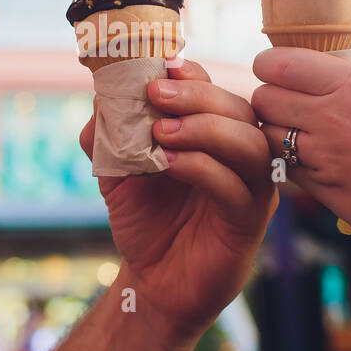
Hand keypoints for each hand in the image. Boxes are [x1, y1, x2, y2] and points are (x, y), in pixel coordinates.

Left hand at [80, 59, 276, 344]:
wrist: (153, 283)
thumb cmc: (145, 222)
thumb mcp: (116, 172)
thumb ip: (107, 135)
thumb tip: (100, 95)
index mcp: (215, 135)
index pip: (215, 90)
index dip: (191, 75)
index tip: (159, 68)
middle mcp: (240, 155)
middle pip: (238, 108)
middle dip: (196, 95)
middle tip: (156, 94)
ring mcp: (250, 187)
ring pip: (248, 142)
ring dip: (205, 128)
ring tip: (162, 131)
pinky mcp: (248, 221)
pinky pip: (236, 187)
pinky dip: (203, 167)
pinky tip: (169, 163)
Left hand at [251, 48, 350, 268]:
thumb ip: (348, 82)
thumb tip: (308, 72)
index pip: (278, 63)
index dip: (268, 68)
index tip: (273, 73)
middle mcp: (334, 114)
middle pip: (264, 98)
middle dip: (269, 102)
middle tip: (284, 110)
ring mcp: (324, 153)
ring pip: (267, 134)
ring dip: (274, 135)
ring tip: (296, 137)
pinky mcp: (321, 188)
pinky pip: (283, 167)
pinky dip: (287, 164)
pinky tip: (308, 164)